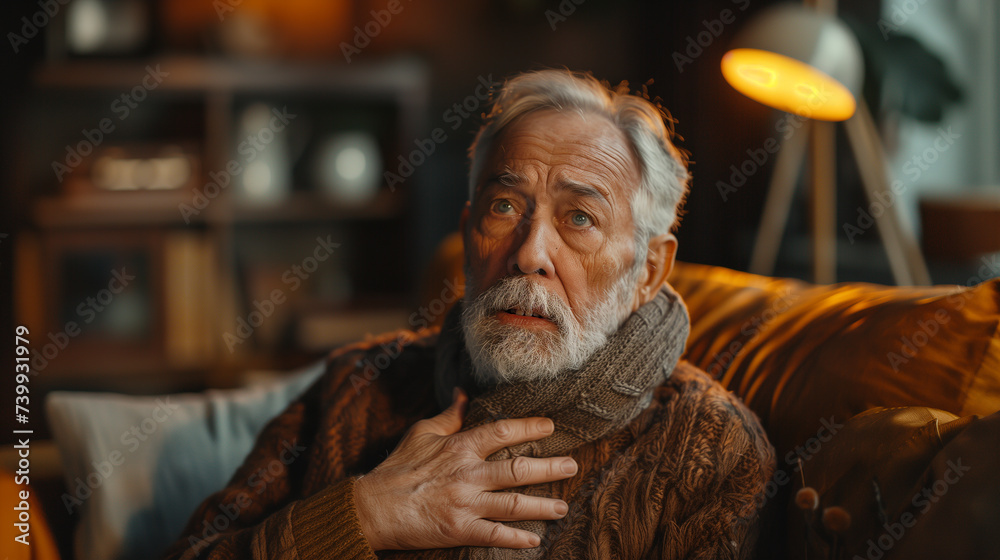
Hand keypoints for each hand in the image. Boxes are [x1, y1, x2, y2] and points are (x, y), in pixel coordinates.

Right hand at [354, 388, 577, 550]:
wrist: (373, 506)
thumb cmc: (398, 467)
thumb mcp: (422, 432)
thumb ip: (450, 415)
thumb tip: (464, 392)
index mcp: (460, 447)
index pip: (503, 432)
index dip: (530, 428)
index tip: (550, 427)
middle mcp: (467, 474)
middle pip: (518, 469)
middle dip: (549, 468)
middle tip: (572, 466)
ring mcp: (465, 503)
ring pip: (513, 504)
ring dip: (542, 506)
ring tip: (563, 507)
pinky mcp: (459, 529)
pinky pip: (494, 536)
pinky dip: (516, 539)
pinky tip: (534, 540)